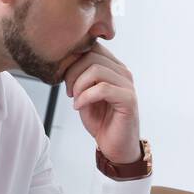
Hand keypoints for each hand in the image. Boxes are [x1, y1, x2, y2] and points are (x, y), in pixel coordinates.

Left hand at [64, 43, 140, 164]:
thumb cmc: (100, 121)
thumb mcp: (84, 94)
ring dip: (79, 85)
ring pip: (96, 70)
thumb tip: (64, 60)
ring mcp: (127, 85)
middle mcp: (123, 72)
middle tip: (68, 92)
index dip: (73, 60)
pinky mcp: (128, 99)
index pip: (91, 46)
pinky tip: (79, 106)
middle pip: (91, 55)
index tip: (65, 79)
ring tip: (75, 100)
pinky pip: (103, 88)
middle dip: (72, 73)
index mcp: (113, 67)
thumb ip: (79, 76)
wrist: (114, 146)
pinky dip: (85, 97)